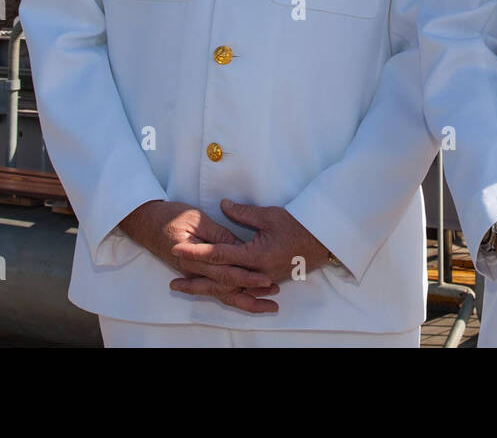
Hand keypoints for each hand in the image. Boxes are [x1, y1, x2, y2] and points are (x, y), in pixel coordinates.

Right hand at [118, 200, 279, 312]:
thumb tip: (238, 245)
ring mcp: (193, 274)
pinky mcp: (194, 273)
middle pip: (225, 285)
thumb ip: (218, 233)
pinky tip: (249, 299)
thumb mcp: (195, 218)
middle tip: (273, 293)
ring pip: (221, 293)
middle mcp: (193, 269)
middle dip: (250, 291)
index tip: (265, 278)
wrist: (144, 221)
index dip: (246, 275)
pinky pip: (215, 289)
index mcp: (194, 255)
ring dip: (245, 299)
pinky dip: (233, 296)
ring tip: (269, 304)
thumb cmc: (169, 215)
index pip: (225, 268)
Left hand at [169, 200, 330, 287]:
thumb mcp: (270, 215)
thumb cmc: (299, 225)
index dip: (196, 252)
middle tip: (172, 282)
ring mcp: (262, 280)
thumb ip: (243, 213)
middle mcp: (256, 273)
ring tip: (185, 288)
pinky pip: (241, 289)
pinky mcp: (266, 281)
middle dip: (195, 280)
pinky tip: (212, 290)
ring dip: (206, 288)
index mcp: (256, 256)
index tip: (177, 248)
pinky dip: (225, 290)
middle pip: (219, 279)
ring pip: (228, 287)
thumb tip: (223, 205)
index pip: (219, 254)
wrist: (324, 242)